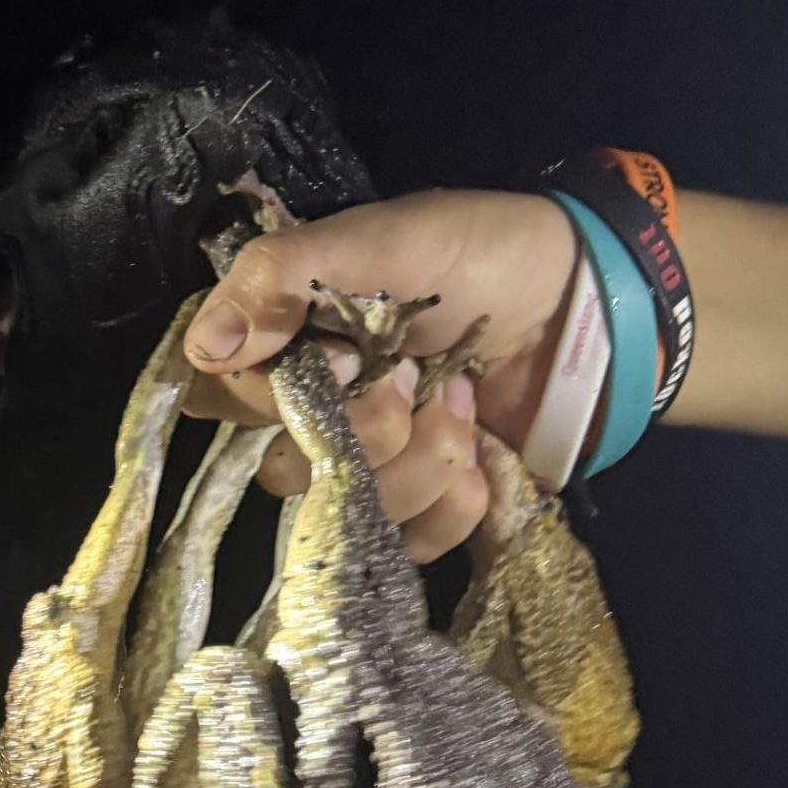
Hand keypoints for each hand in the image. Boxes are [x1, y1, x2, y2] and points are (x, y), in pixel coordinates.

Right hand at [184, 189, 578, 559]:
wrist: (582, 303)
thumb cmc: (477, 255)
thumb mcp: (382, 239)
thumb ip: (285, 278)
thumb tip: (205, 347)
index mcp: (284, 349)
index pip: (224, 402)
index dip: (276, 398)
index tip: (340, 359)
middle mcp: (311, 418)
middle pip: (286, 474)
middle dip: (369, 429)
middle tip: (414, 375)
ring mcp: (364, 472)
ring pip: (351, 516)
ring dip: (424, 459)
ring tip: (461, 401)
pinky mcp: (418, 513)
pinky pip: (408, 547)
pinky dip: (456, 504)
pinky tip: (480, 452)